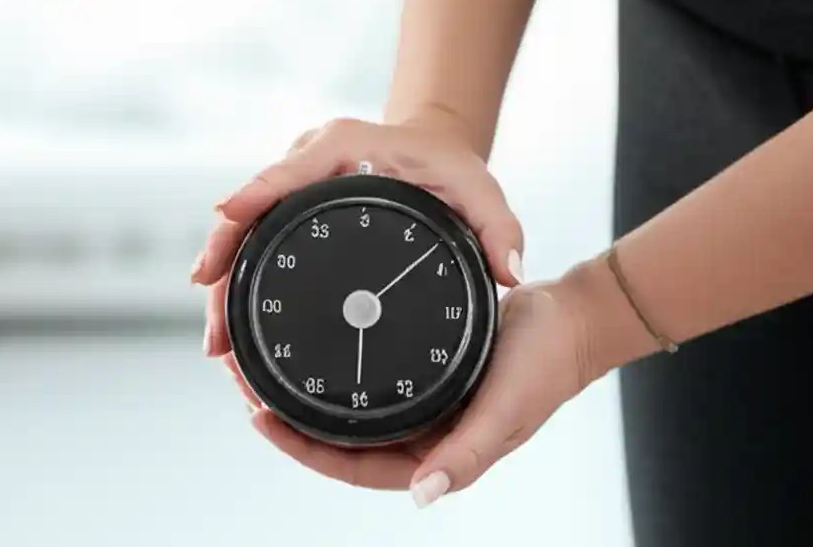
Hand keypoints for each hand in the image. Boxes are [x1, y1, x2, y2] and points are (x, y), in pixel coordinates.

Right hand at [194, 112, 524, 356]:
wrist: (430, 147)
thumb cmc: (449, 166)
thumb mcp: (479, 189)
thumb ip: (500, 228)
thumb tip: (511, 273)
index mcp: (342, 145)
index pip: (290, 170)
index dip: (254, 193)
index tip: (226, 217)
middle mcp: (306, 160)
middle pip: (249, 206)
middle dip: (223, 258)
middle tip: (216, 324)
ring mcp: (293, 184)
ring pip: (243, 229)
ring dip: (222, 279)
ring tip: (217, 342)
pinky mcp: (289, 208)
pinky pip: (254, 238)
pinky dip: (237, 276)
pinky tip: (230, 323)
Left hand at [231, 272, 603, 507]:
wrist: (568, 317)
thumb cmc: (545, 366)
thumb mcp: (505, 409)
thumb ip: (468, 453)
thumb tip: (426, 496)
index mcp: (436, 458)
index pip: (353, 466)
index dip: (302, 449)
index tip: (260, 418)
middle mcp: (421, 436)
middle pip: (339, 438)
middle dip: (287, 416)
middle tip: (243, 380)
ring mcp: (419, 405)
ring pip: (345, 408)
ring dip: (301, 391)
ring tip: (260, 362)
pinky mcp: (420, 373)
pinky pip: (363, 379)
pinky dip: (331, 366)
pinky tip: (306, 346)